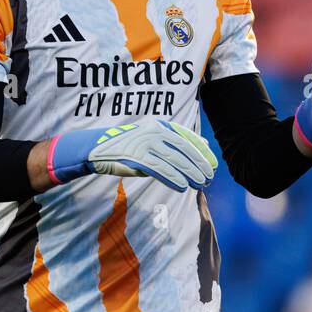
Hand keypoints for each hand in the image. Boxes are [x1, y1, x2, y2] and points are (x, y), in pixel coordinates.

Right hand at [46, 119, 217, 192]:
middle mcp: (155, 131)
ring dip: (190, 174)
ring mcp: (146, 144)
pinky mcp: (138, 157)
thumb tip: (198, 148)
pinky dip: (173, 178)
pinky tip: (182, 187)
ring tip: (200, 184)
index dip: (202, 152)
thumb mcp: (149, 140)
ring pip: (175, 160)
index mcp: (160, 125)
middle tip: (210, 177)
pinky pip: (161, 169)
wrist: (98, 148)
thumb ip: (170, 144)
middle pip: (184, 150)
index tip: (213, 164)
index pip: (187, 137)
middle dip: (199, 165)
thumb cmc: (127, 146)